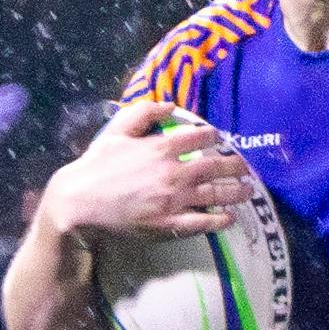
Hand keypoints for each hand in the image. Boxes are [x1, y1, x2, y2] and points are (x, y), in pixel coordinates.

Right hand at [41, 95, 253, 244]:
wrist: (80, 203)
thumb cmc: (97, 165)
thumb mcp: (117, 130)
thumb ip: (143, 112)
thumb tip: (170, 104)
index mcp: (162, 147)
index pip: (201, 137)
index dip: (214, 137)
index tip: (220, 139)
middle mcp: (174, 173)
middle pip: (215, 166)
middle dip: (234, 165)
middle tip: (245, 166)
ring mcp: (174, 201)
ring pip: (216, 194)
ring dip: (236, 192)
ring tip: (248, 190)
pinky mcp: (169, 225)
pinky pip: (202, 223)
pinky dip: (220, 220)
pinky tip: (230, 218)